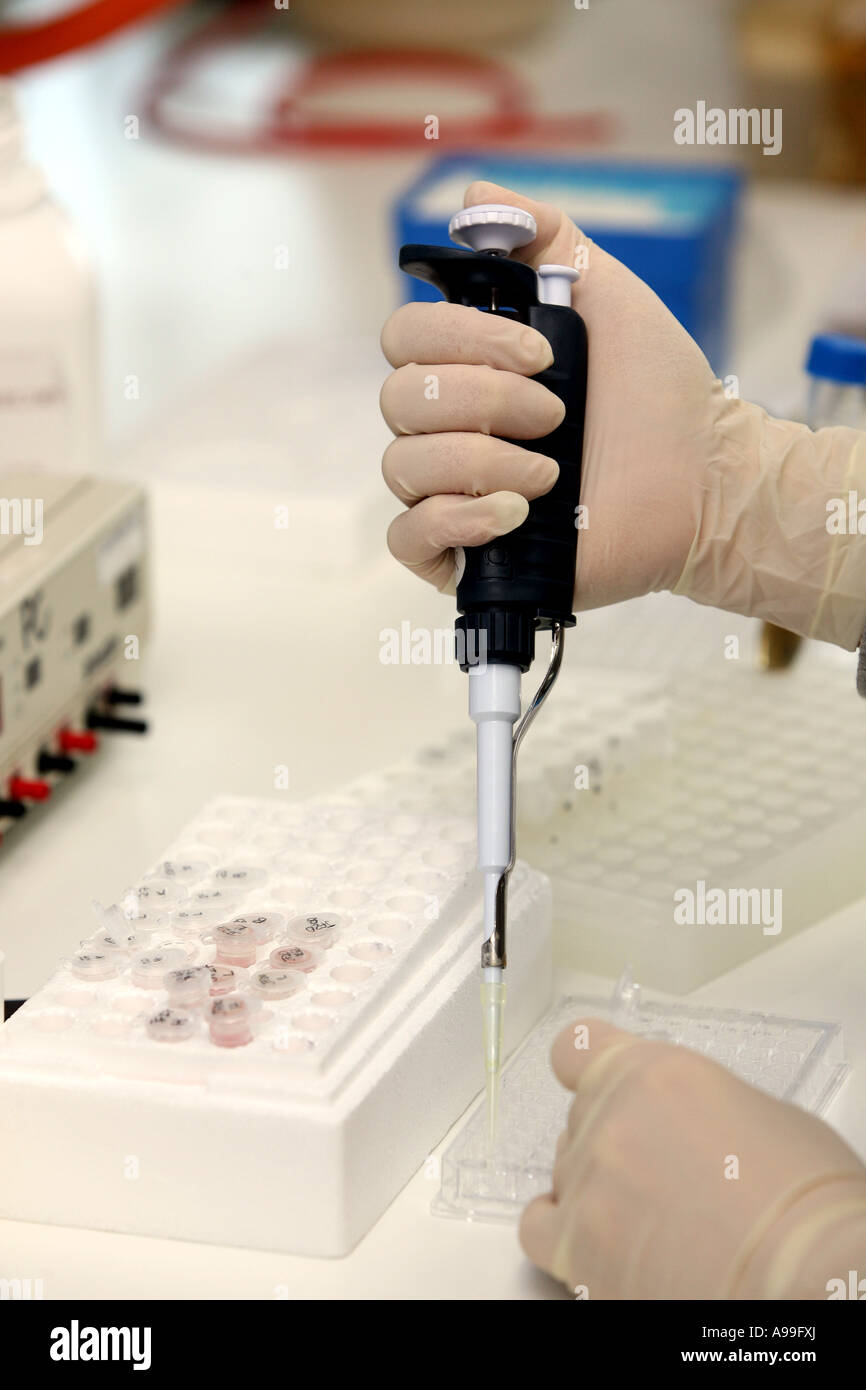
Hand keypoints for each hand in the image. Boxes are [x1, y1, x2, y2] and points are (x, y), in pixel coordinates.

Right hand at [381, 181, 865, 647]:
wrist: (704, 477)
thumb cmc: (657, 389)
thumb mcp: (606, 290)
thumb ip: (543, 235)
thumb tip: (472, 195)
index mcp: (467, 366)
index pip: (405, 338)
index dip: (461, 338)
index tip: (540, 353)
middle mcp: (449, 427)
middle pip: (398, 399)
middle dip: (483, 400)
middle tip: (556, 413)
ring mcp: (452, 493)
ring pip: (402, 465)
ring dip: (481, 460)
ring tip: (552, 472)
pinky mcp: (464, 554)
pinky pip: (407, 536)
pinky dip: (454, 519)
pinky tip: (516, 514)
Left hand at [520, 1018, 865, 1298]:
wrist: (805, 1275)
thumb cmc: (806, 1202)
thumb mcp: (762, 1115)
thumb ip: (701, 1106)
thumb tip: (689, 1127)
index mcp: (656, 1073)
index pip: (579, 1049)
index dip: (585, 1068)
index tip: (593, 1082)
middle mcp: (611, 1117)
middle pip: (583, 1120)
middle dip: (616, 1143)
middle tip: (664, 1176)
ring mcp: (589, 1181)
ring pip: (566, 1171)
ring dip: (599, 1190)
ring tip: (652, 1220)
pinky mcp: (577, 1245)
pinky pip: (537, 1227)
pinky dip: (561, 1232)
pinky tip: (598, 1241)